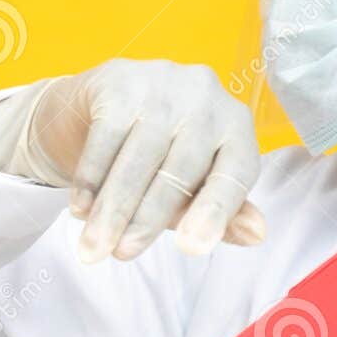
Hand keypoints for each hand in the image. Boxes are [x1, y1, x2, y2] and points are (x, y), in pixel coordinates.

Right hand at [0, 61, 263, 261]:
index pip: (235, 172)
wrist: (101, 105)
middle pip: (180, 169)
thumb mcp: (192, 184)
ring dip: (112, 208)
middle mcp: (206, 97)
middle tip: (122, 256)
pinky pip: (105, 138)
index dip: (216, 211)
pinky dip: (90, 179)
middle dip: (147, 218)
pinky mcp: (119, 80)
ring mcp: (162, 83)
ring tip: (94, 247)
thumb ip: (222, 212)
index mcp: (235, 125)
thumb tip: (256, 235)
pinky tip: (79, 210)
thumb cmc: (158, 153)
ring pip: (139, 157)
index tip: (193, 249)